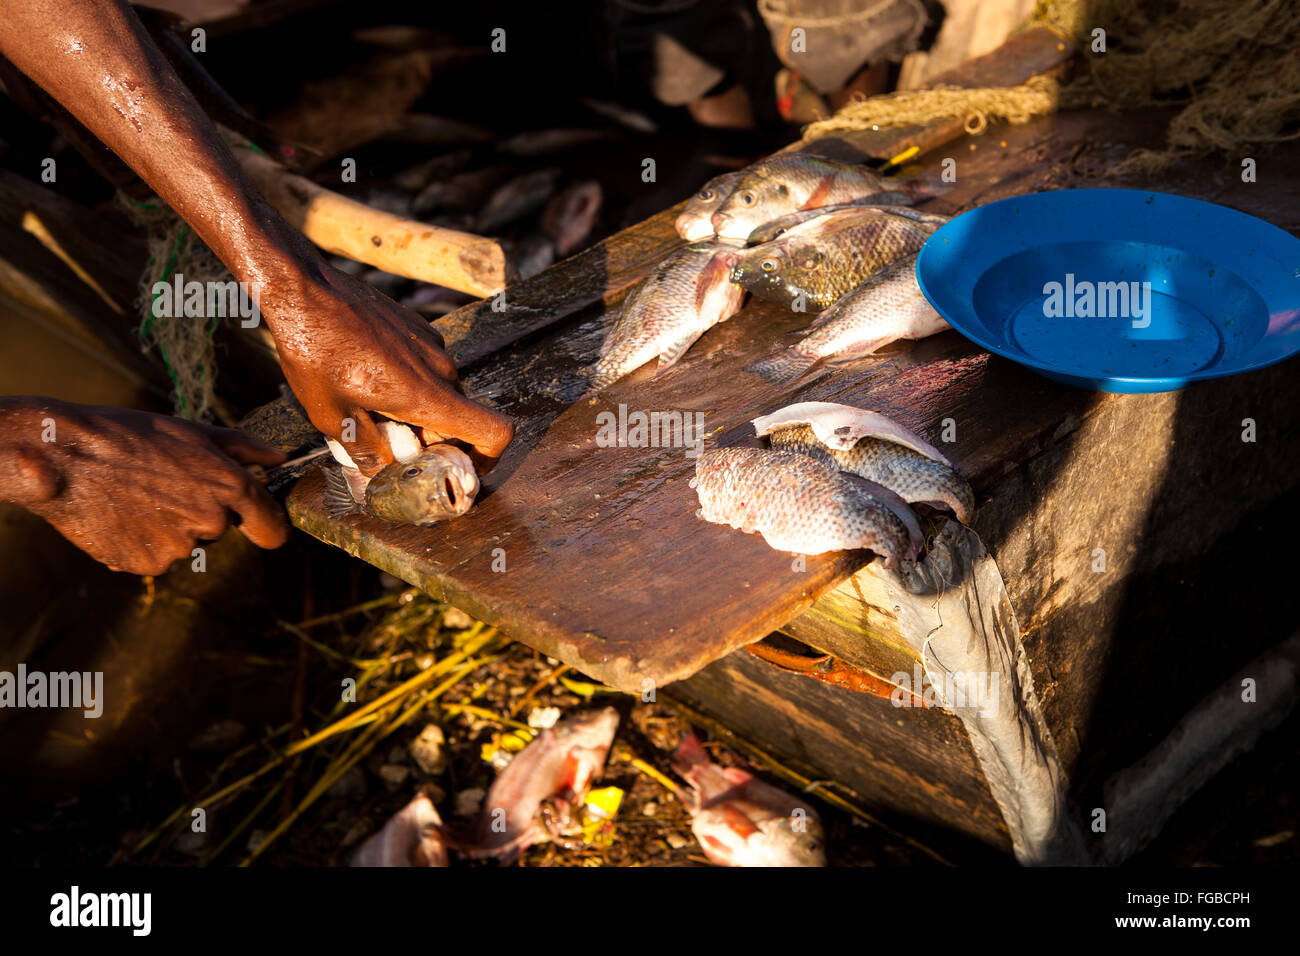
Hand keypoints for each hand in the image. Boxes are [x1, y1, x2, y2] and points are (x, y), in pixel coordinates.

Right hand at [1, 399, 288, 574]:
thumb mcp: (192, 431)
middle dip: (200, 513)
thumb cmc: (129, 436)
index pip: (272, 527)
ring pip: (185, 543)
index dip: (267, 527)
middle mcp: (212, 522)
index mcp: (231, 488)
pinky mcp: (148, 565)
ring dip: (168, 527)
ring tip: (135, 497)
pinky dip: (141, 543)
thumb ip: (243, 447)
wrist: (65, 458)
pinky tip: (120, 516)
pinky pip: (154, 557)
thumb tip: (280, 458)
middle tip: (162, 486)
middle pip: (220, 530)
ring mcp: (180, 548)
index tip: (261, 528)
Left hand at [261, 263, 513, 475]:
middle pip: (461, 418)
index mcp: (425, 394)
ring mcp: (432, 344)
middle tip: (392, 446)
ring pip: (442, 394)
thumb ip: (364, 450)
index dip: (488, 458)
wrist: (304, 288)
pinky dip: (411, 386)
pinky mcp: (419, 329)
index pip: (493, 431)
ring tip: (372, 411)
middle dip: (434, 440)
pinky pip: (429, 369)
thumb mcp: (330, 415)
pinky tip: (370, 381)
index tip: (462, 468)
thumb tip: (379, 472)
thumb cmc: (314, 349)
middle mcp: (440, 368)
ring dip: (419, 412)